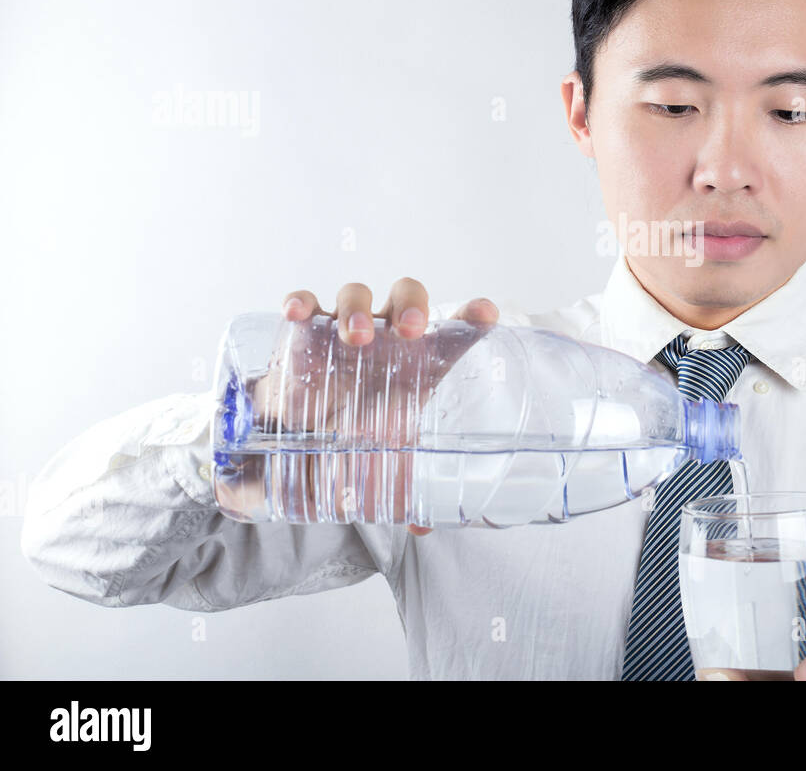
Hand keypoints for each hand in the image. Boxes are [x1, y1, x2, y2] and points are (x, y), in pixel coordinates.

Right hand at [223, 280, 498, 531]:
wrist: (298, 434)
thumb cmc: (357, 434)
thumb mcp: (386, 462)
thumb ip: (408, 491)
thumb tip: (425, 529)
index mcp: (421, 362)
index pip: (456, 328)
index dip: (473, 316)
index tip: (487, 315)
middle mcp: (386, 338)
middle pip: (407, 298)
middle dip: (412, 307)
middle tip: (412, 332)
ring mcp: (344, 331)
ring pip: (357, 296)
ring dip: (359, 308)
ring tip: (358, 336)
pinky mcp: (303, 335)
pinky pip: (302, 306)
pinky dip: (300, 303)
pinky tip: (299, 313)